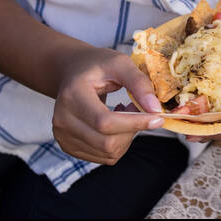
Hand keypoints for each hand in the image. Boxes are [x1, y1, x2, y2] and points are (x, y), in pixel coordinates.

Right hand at [52, 45, 165, 164]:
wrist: (72, 72)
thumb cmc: (97, 65)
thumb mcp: (120, 63)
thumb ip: (139, 83)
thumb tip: (155, 109)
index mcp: (72, 95)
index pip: (105, 122)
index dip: (134, 123)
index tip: (158, 118)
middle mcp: (62, 119)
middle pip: (107, 142)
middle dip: (132, 130)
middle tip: (138, 109)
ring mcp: (63, 136)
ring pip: (107, 153)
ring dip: (126, 137)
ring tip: (124, 113)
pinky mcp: (68, 146)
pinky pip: (103, 157)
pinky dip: (117, 143)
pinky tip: (115, 124)